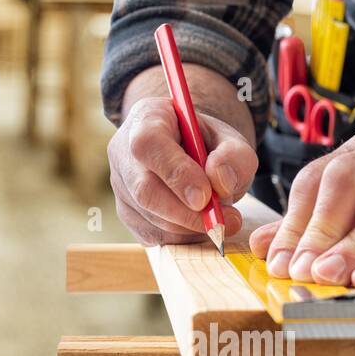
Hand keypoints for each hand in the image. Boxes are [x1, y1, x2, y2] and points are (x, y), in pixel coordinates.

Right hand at [109, 96, 257, 245]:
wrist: (185, 149)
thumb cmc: (205, 142)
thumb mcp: (229, 138)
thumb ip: (234, 156)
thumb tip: (221, 183)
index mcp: (146, 119)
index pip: (149, 144)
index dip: (175, 173)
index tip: (205, 196)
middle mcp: (123, 152)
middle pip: (144, 190)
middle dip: (186, 214)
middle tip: (222, 221)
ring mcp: (120, 186)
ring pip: (150, 218)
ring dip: (190, 227)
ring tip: (218, 216)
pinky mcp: (126, 213)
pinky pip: (153, 235)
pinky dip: (182, 237)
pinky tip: (198, 223)